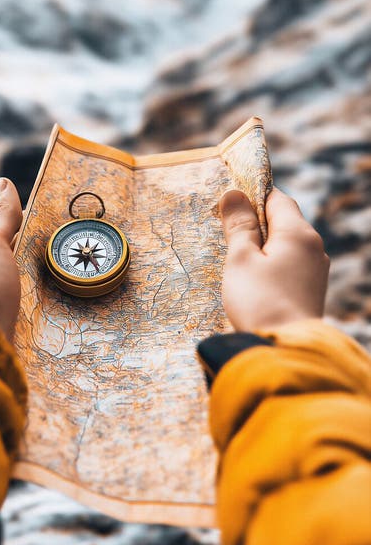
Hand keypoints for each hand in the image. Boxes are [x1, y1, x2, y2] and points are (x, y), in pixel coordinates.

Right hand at [219, 186, 329, 332]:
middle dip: (256, 226)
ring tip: (239, 266)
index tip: (229, 210)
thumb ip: (239, 225)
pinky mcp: (312, 290)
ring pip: (286, 245)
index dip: (252, 198)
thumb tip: (234, 193)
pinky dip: (272, 267)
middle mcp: (314, 247)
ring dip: (263, 248)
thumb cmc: (259, 302)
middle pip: (282, 221)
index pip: (276, 198)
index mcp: (298, 233)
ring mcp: (316, 270)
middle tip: (228, 241)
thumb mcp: (240, 260)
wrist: (284, 350)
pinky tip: (256, 284)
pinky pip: (291, 265)